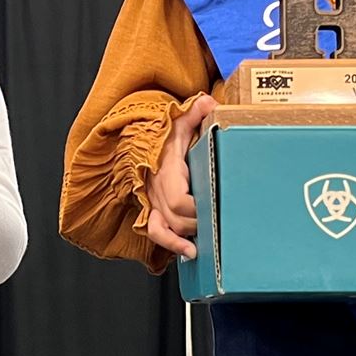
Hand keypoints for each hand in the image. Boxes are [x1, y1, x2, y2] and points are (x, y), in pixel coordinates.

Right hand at [144, 95, 216, 260]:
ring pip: (168, 228)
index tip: (212, 209)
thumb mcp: (177, 123)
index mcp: (167, 173)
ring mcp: (154, 203)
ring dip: (185, 238)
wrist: (137, 147)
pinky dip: (170, 244)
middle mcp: (158, 192)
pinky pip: (155, 232)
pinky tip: (187, 253)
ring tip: (204, 247)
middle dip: (199, 224)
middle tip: (219, 225)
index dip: (195, 209)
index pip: (178, 200)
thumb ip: (194, 113)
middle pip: (177, 218)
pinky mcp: (153, 211)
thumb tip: (209, 102)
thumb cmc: (160, 138)